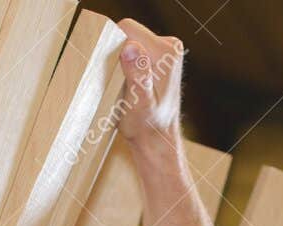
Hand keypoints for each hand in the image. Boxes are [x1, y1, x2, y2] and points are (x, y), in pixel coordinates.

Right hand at [115, 18, 183, 150]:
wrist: (157, 139)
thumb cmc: (146, 127)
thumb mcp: (139, 105)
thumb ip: (138, 77)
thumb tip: (131, 49)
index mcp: (165, 53)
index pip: (128, 29)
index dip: (113, 47)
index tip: (113, 73)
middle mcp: (169, 46)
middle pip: (128, 32)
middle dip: (117, 54)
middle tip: (119, 83)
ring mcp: (166, 50)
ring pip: (129, 40)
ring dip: (120, 60)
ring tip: (124, 85)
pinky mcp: (158, 56)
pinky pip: (134, 49)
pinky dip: (125, 63)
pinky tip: (128, 83)